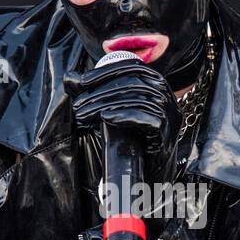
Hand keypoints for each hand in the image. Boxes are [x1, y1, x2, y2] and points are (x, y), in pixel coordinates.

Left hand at [64, 56, 180, 157]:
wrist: (149, 172)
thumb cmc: (130, 139)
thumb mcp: (110, 111)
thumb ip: (92, 93)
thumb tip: (69, 77)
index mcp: (156, 83)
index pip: (131, 67)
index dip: (104, 72)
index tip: (80, 82)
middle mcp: (166, 95)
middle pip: (132, 83)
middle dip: (99, 92)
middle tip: (78, 105)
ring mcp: (170, 114)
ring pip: (136, 100)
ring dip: (105, 105)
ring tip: (84, 115)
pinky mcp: (167, 132)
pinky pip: (147, 119)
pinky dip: (124, 116)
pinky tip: (105, 118)